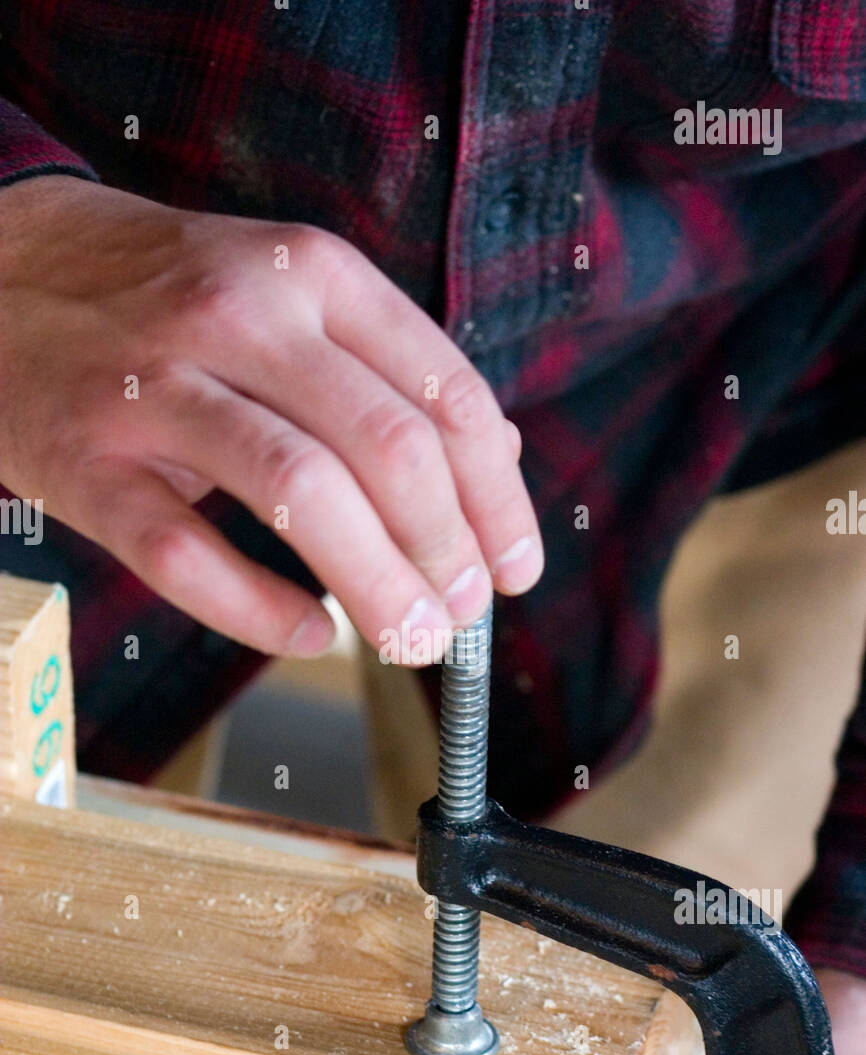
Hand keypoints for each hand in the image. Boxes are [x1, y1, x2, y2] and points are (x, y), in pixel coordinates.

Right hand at [0, 176, 541, 659]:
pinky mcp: (88, 461)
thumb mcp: (285, 292)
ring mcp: (157, 387)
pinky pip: (188, 556)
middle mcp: (242, 315)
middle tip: (464, 613)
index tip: (514, 565)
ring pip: (303, 496)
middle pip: (388, 448)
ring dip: (378, 584)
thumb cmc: (164, 299)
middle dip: (447, 550)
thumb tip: (498, 458)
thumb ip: (387, 369)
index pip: (443, 393)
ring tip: (413, 638)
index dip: (497, 496)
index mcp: (310, 272)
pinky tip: (312, 633)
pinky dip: (264, 612)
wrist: (1, 269)